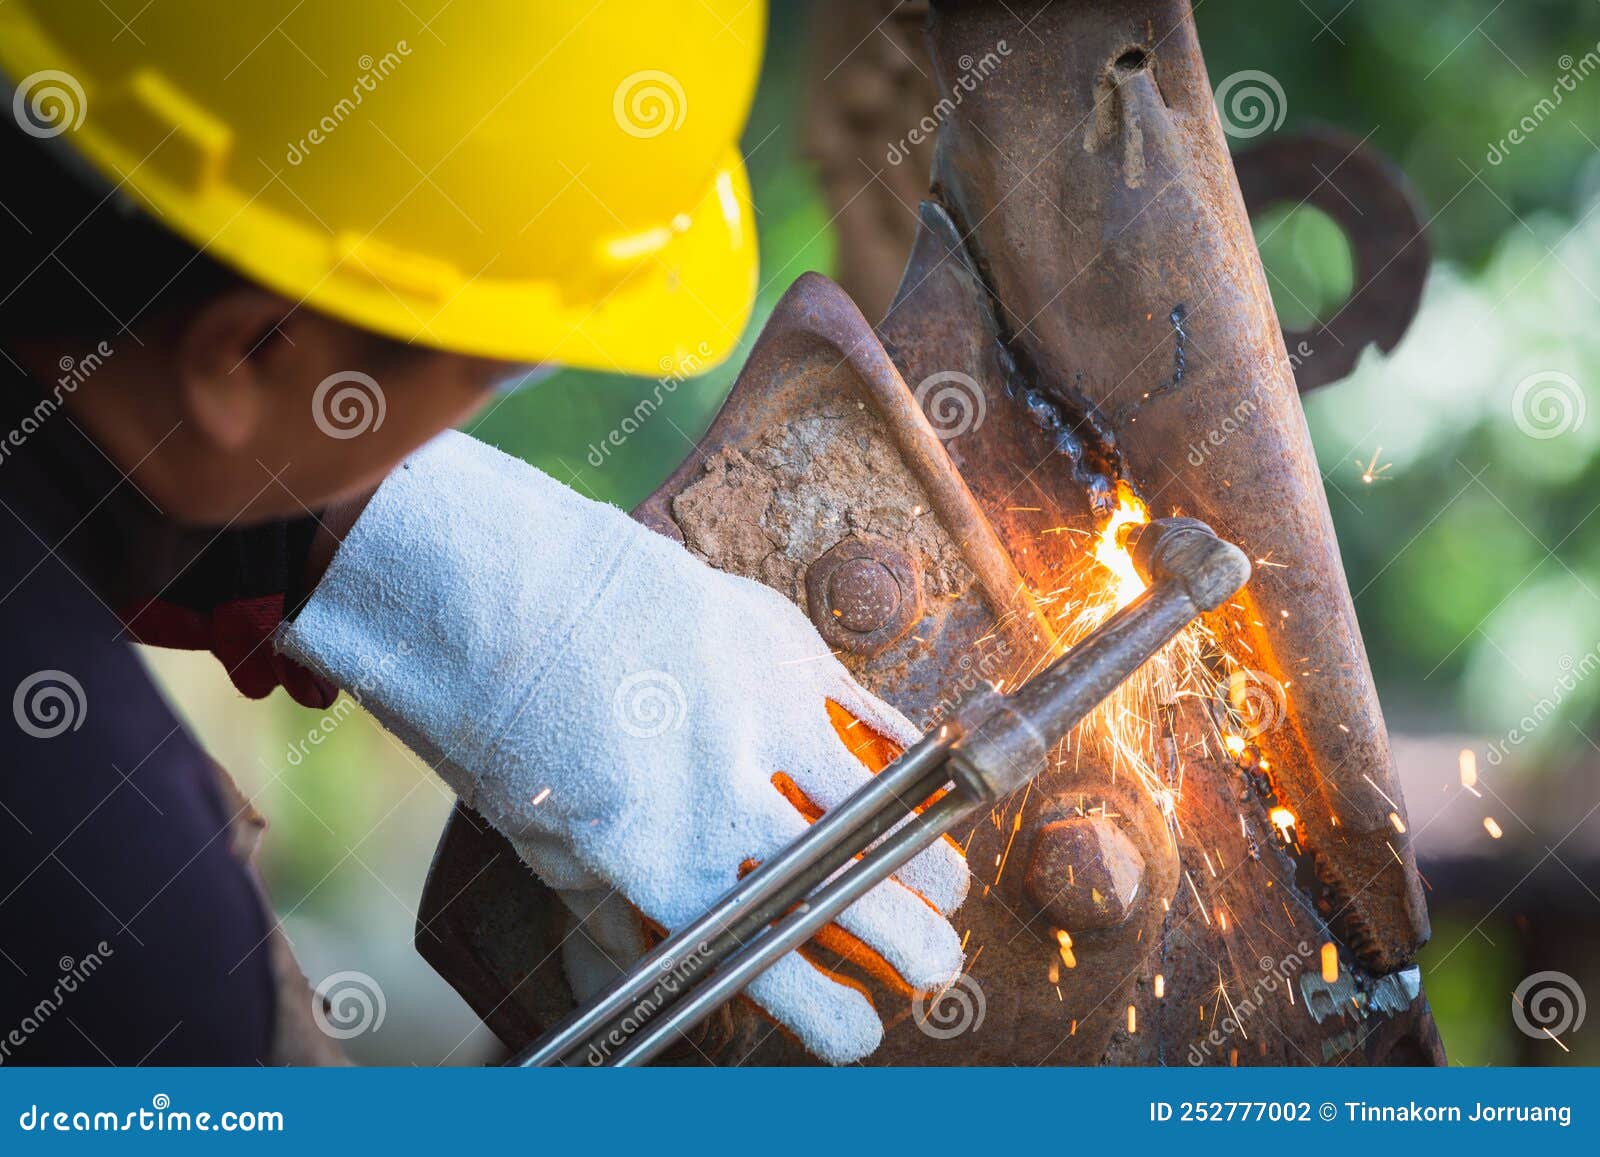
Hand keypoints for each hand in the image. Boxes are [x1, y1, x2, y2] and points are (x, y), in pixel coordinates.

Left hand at [278, 432, 967, 1062]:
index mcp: (664, 865)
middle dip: (920, 952)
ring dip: (936, 865)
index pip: (778, 969)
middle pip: (861, 897)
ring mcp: (767, 716)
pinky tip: (925, 790)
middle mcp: (726, 797)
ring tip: (949, 890)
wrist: (506, 596)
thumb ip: (615, 913)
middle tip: (937, 969)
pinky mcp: (787, 650)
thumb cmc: (514, 726)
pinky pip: (876, 715)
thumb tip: (652, 966)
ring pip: (891, 810)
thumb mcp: (550, 846)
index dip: (834, 1021)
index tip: (858, 1033)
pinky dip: (910, 763)